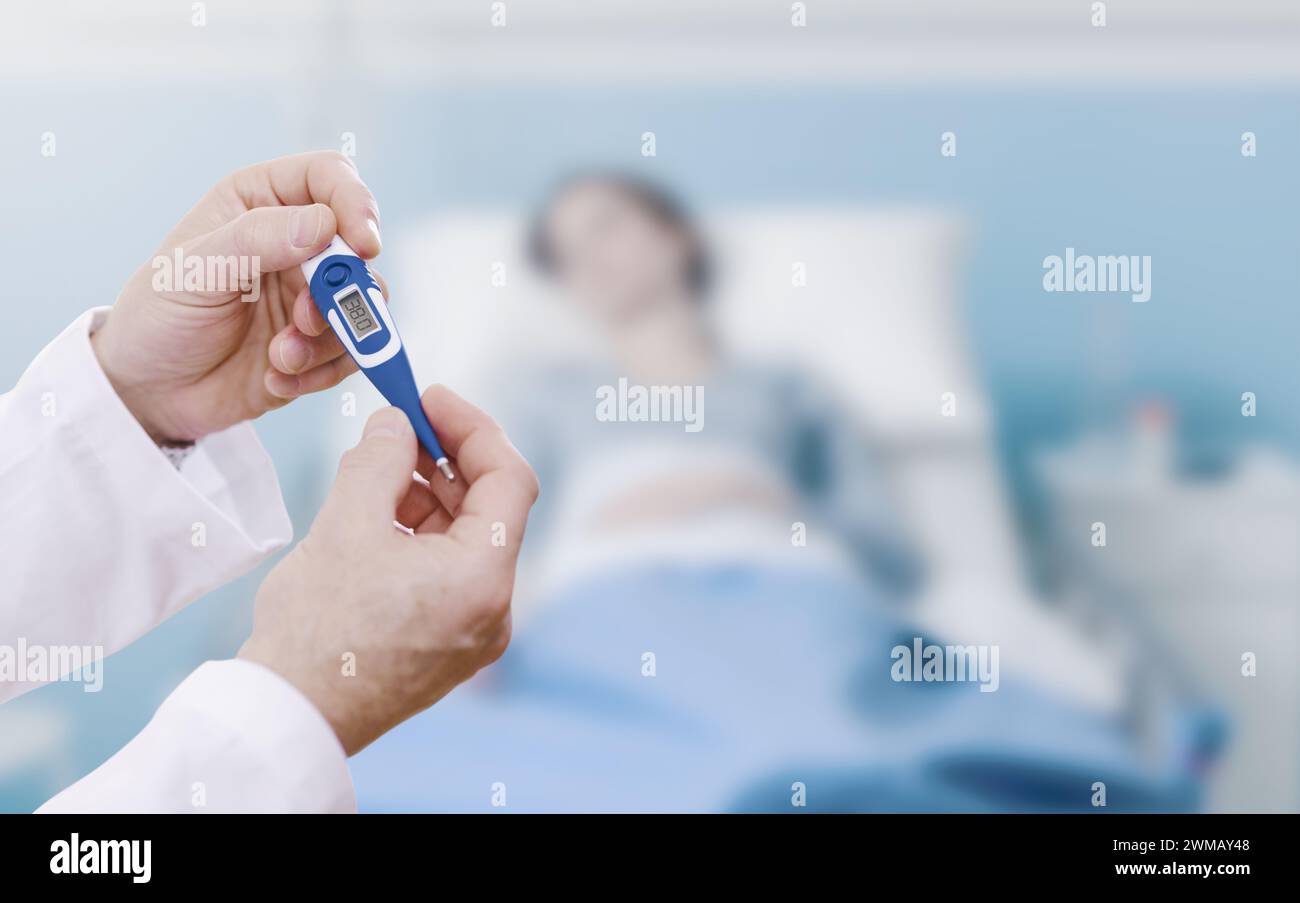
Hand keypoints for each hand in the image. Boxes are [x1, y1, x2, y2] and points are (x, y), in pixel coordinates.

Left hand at [91, 151, 386, 442]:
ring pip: (364, 305)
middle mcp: (294, 245)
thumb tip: (322, 225)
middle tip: (306, 320)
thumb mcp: (195, 270)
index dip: (355, 204)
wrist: (150, 393)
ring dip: (328, 339)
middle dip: (342, 291)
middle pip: (357, 250)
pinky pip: (351, 354)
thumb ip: (255, 240)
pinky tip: (275, 378)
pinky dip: (321, 372)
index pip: (329, 178)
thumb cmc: (159, 318)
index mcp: (260, 204)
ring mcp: (310, 296)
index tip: (363, 247)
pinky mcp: (318, 345)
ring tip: (280, 356)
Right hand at [239, 386, 539, 755]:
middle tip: (399, 426)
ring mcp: (473, 633)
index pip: (509, 479)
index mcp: (484, 579)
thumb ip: (380, 458)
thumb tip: (397, 422)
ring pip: (466, 541)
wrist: (289, 717)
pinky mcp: (448, 646)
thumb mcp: (346, 523)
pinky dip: (421, 537)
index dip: (474, 428)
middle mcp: (494, 610)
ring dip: (429, 497)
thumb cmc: (316, 629)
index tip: (431, 399)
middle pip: (490, 510)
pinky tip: (377, 516)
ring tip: (376, 471)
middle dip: (446, 461)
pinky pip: (449, 573)